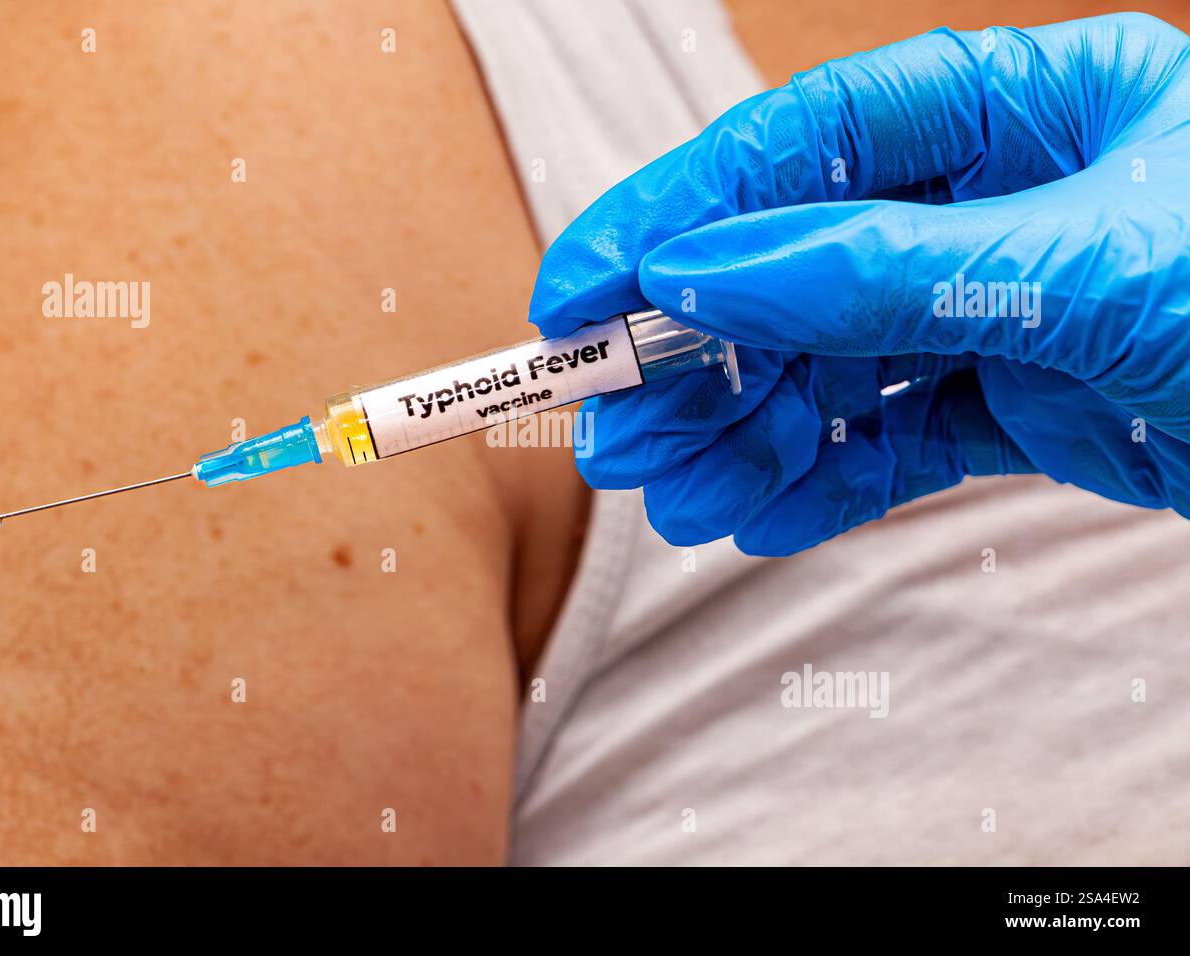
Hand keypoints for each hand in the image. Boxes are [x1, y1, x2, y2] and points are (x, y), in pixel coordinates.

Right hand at [528, 13, 1189, 554]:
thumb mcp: (1080, 268)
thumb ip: (878, 268)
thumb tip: (707, 272)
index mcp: (1015, 109)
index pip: (799, 147)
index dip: (673, 216)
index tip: (581, 287)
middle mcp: (988, 201)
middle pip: (790, 266)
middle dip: (694, 352)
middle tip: (613, 424)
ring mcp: (990, 305)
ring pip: (823, 364)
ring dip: (740, 429)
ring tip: (674, 489)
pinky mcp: (1006, 400)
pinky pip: (883, 437)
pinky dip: (815, 480)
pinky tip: (753, 511)